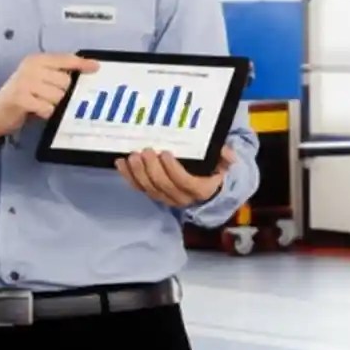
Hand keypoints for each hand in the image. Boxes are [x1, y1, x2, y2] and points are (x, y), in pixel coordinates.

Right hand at [0, 53, 98, 142]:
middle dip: (61, 93)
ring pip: (58, 96)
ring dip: (52, 105)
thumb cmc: (20, 96)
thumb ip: (55, 74)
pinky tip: (35, 111)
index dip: (81, 63)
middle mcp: (30, 68)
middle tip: (45, 97)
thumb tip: (82, 73)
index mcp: (35, 60)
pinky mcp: (21, 98)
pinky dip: (45, 113)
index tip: (95, 67)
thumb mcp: (36, 79)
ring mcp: (25, 82)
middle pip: (65, 81)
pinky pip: (48, 108)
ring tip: (38, 104)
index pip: (64, 59)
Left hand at [115, 145, 235, 206]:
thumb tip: (229, 155)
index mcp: (200, 190)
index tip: (165, 153)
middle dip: (152, 168)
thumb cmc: (211, 170)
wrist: (205, 186)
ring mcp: (165, 197)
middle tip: (146, 151)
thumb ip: (225, 157)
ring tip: (132, 156)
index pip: (184, 182)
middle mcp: (181, 197)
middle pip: (163, 185)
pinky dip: (128, 176)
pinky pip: (138, 187)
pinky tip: (121, 163)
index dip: (173, 170)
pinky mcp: (152, 194)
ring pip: (149, 188)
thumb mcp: (221, 162)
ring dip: (138, 172)